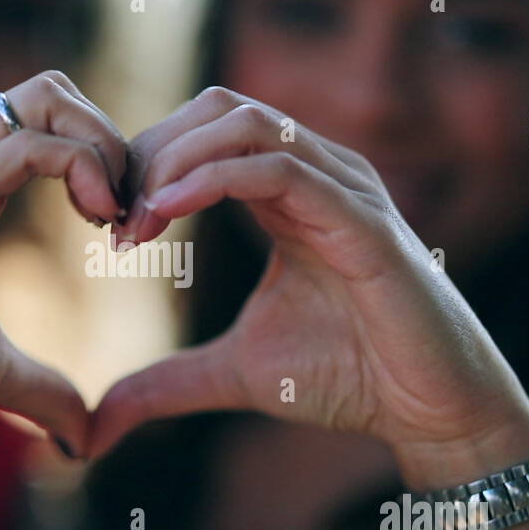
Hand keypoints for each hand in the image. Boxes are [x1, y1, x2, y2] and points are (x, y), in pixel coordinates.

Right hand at [0, 71, 126, 456]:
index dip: (96, 156)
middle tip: (120, 209)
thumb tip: (84, 437)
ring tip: (109, 213)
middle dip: (105, 137)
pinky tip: (98, 220)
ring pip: (47, 97)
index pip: (44, 120)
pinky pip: (35, 144)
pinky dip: (84, 168)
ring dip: (100, 146)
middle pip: (51, 91)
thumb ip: (44, 390)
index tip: (118, 224)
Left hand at [95, 87, 528, 488]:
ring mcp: (345, 191)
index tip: (113, 228)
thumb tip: (100, 420)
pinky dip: (214, 178)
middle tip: (116, 217)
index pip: (206, 135)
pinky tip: (166, 211)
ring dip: (175, 160)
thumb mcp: (235, 373)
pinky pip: (281, 170)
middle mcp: (319, 176)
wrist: (428, 412)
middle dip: (154, 153)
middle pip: (219, 109)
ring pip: (247, 124)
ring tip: (137, 219)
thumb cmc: (348, 378)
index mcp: (290, 195)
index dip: (149, 167)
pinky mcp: (363, 221)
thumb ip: (168, 382)